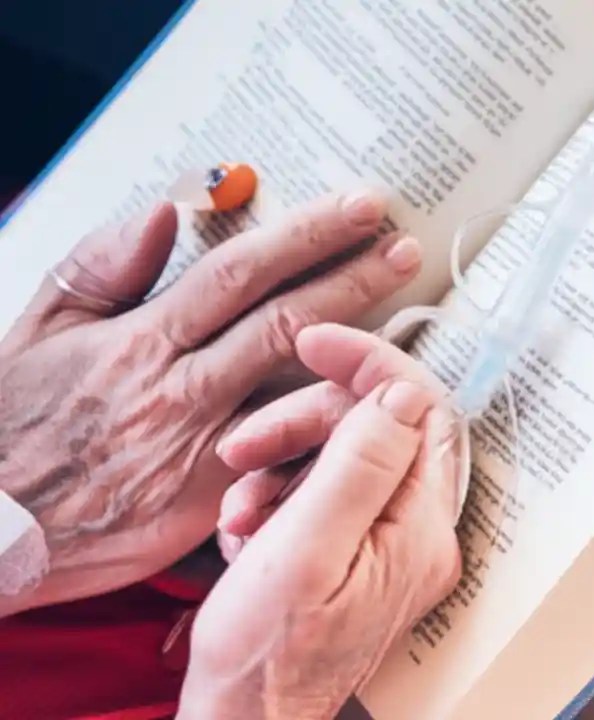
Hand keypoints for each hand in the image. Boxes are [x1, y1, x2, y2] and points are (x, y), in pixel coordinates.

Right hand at [0, 193, 420, 613]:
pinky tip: (374, 412)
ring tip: (410, 327)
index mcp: (142, 339)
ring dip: (360, 357)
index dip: (309, 236)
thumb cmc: (14, 422)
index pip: (243, 272)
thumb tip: (163, 214)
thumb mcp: (36, 328)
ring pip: (298, 393)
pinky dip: (328, 435)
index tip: (360, 208)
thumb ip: (102, 267)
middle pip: (287, 323)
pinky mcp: (208, 501)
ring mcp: (200, 447)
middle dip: (355, 281)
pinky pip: (282, 461)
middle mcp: (181, 389)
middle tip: (406, 251)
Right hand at [212, 324, 458, 559]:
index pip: (422, 409)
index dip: (369, 366)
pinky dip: (278, 507)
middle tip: (242, 449)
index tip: (311, 343)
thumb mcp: (305, 553)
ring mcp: (389, 558)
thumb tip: (405, 392)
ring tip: (235, 515)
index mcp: (421, 531)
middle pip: (376, 433)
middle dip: (305, 427)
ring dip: (281, 474)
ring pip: (341, 467)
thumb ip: (361, 465)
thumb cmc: (265, 664)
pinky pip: (323, 507)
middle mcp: (419, 540)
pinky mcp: (355, 574)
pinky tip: (240, 535)